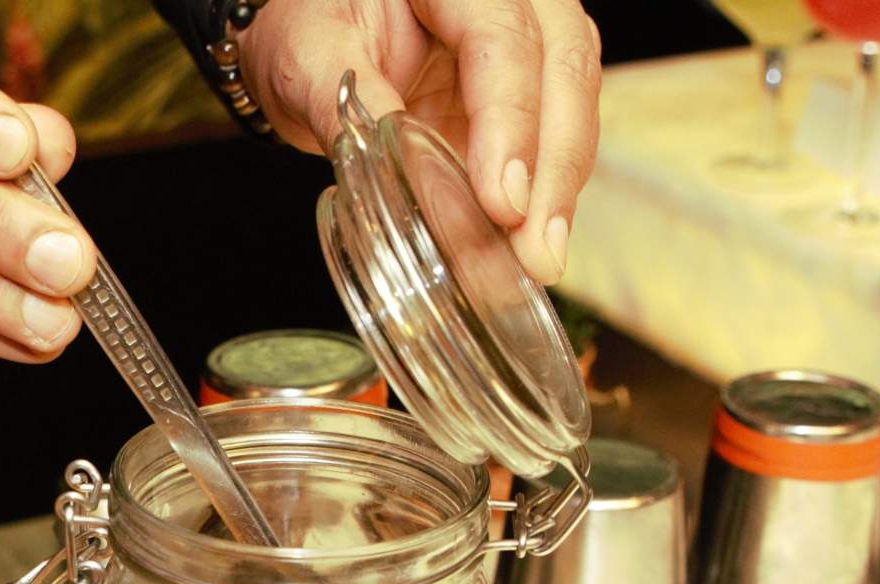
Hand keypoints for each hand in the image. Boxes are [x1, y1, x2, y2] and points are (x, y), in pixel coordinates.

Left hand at [236, 0, 600, 283]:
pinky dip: (542, 191)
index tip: (503, 200)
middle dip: (555, 165)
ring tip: (538, 260)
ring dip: (560, 186)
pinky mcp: (523, 89)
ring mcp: (526, 39)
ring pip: (573, 100)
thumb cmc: (308, 28)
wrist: (313, 37)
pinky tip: (526, 244)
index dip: (510, 121)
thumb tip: (384, 158)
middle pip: (563, 66)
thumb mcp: (306, 59)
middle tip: (537, 250)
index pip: (502, 38)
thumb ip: (344, 101)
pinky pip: (551, 134)